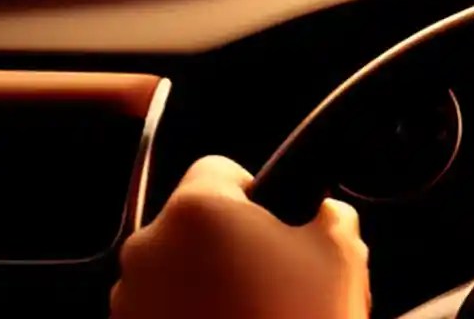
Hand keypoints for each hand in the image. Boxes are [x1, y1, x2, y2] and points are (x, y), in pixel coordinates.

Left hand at [110, 156, 369, 318]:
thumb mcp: (342, 251)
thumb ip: (325, 212)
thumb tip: (317, 212)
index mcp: (199, 210)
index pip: (220, 169)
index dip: (255, 194)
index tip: (275, 225)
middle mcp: (149, 248)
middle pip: (193, 223)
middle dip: (228, 244)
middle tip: (272, 279)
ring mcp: (131, 300)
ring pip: (175, 270)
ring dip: (205, 284)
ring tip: (252, 315)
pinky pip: (163, 311)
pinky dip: (189, 318)